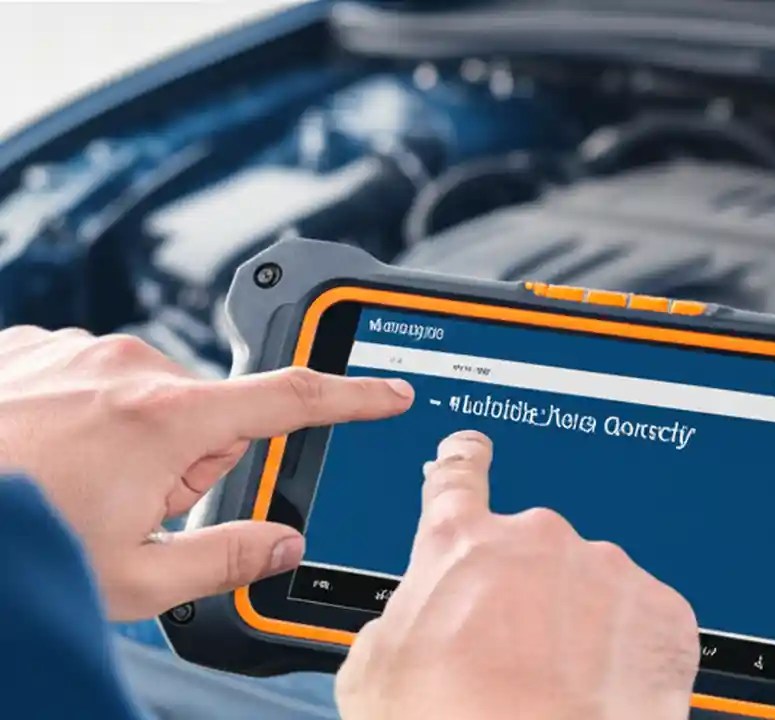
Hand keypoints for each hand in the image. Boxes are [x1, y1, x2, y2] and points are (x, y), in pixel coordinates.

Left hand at [0, 326, 413, 620]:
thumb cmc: (13, 541)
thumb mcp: (134, 578)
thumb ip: (227, 559)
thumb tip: (280, 544)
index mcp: (166, 419)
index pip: (290, 398)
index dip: (352, 397)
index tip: (387, 393)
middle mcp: (125, 366)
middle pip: (205, 413)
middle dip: (187, 461)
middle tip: (133, 508)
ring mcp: (72, 350)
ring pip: (143, 398)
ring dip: (131, 441)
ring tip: (73, 485)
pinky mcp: (30, 347)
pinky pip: (89, 379)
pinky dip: (82, 418)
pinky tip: (43, 456)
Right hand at [335, 431, 700, 719]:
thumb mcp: (375, 673)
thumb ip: (401, 620)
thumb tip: (413, 625)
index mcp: (462, 545)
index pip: (458, 480)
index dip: (463, 463)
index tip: (470, 450)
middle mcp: (539, 541)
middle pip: (531, 553)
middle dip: (525, 597)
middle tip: (514, 658)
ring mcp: (607, 572)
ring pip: (590, 589)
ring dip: (580, 627)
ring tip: (558, 687)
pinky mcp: (662, 611)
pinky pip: (641, 622)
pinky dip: (626, 653)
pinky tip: (601, 690)